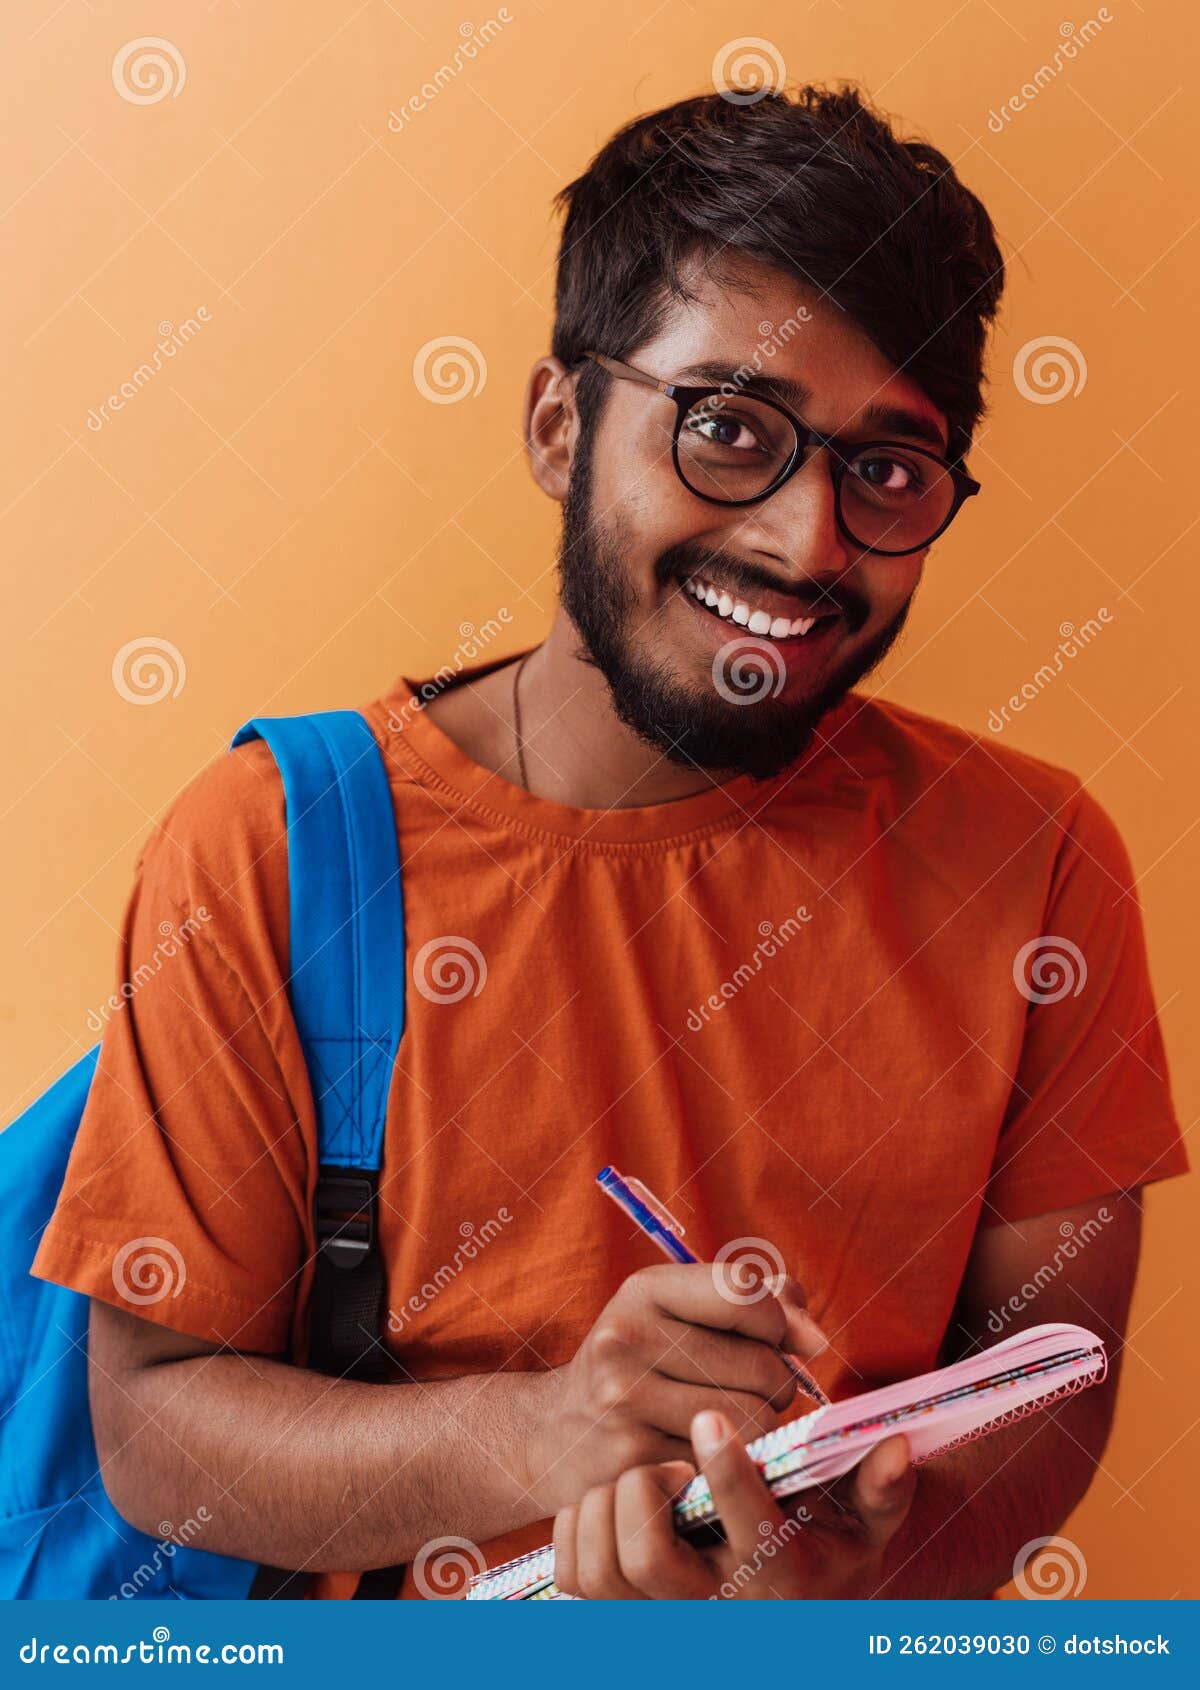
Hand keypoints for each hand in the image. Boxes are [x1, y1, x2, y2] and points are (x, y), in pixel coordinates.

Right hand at [521, 1265, 826, 1515]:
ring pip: (754, 1421)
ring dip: (760, 1429)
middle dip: (774, 1385)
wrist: (555, 1432)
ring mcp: (625, 1403)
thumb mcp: (681, 1313)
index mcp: (644, 1291)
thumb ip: (759, 1304)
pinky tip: (703, 1456)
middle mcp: (627, 1339)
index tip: (784, 1341)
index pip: (743, 1291)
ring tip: (728, 1423)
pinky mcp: (633, 1462)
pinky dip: (729, 1465)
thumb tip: (813, 1339)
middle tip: (744, 1391)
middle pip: (761, 1366)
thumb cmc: (642, 1364)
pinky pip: (726, 1466)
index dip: (781, 1321)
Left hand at [552, 1409, 913, 1598]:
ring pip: (604, 1573)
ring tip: (639, 1478)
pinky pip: (576, 1580)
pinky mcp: (625, 1616)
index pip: (750, 1532)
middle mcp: (718, 1608)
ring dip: (608, 1507)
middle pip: (649, 1560)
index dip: (726, 1473)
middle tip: (667, 1463)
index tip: (710, 1419)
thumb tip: (895, 1446)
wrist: (798, 1608)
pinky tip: (608, 1500)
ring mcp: (666, 1618)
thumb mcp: (867, 1523)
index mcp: (781, 1577)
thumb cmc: (831, 1547)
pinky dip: (579, 1529)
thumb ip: (882, 1488)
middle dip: (645, 1493)